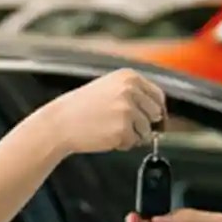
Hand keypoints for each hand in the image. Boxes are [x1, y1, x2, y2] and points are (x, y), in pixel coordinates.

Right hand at [45, 69, 165, 153]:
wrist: (60, 123)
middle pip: (155, 114)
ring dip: (131, 135)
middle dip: (143, 123)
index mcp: (129, 77)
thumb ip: (134, 95)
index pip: (158, 95)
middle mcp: (131, 90)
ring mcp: (127, 110)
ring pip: (145, 131)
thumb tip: (161, 113)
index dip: (155, 110)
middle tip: (122, 125)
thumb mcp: (110, 88)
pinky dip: (122, 144)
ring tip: (108, 128)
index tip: (152, 119)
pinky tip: (105, 136)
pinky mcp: (123, 130)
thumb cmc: (82, 108)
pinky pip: (133, 142)